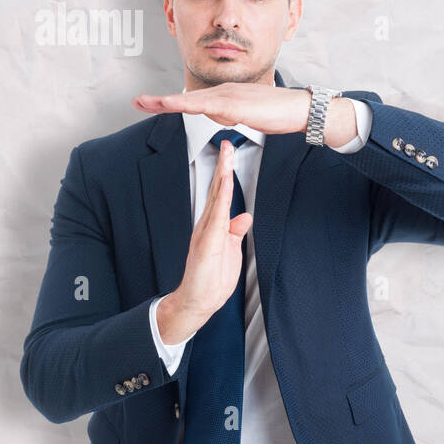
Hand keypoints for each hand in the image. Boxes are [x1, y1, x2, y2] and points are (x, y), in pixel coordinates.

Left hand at [131, 83, 310, 133]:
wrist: (300, 109)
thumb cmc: (278, 113)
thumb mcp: (247, 115)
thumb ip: (230, 115)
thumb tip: (217, 117)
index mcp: (225, 95)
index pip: (193, 99)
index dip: (169, 101)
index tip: (149, 102)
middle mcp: (223, 91)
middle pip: (186, 97)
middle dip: (159, 100)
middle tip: (136, 102)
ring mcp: (229, 96)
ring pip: (192, 100)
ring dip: (167, 102)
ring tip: (145, 102)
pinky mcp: (235, 104)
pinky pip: (206, 105)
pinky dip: (187, 104)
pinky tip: (173, 105)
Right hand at [157, 139, 252, 344]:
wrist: (198, 301)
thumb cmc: (212, 278)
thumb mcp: (231, 250)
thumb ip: (235, 232)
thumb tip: (244, 216)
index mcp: (214, 225)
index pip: (221, 194)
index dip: (226, 173)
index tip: (231, 154)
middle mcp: (208, 223)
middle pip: (217, 188)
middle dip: (223, 165)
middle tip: (228, 142)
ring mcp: (206, 231)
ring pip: (216, 196)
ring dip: (222, 174)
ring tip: (227, 154)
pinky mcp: (208, 241)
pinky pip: (216, 214)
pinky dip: (221, 197)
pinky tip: (225, 183)